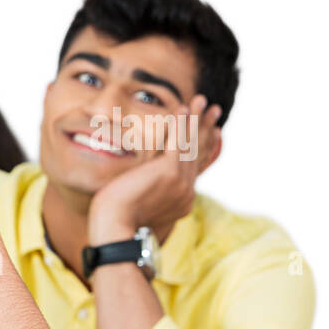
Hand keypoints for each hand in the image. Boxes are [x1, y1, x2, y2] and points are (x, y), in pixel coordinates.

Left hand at [87, 94, 222, 244]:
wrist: (115, 229)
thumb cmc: (117, 221)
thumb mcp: (140, 207)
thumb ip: (150, 195)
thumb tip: (144, 188)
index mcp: (182, 200)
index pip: (196, 167)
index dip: (205, 146)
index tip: (214, 131)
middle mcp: (186, 191)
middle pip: (197, 152)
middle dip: (205, 128)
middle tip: (214, 109)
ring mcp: (179, 181)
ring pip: (189, 144)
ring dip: (195, 119)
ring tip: (199, 100)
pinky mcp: (168, 172)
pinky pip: (177, 142)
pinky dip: (180, 124)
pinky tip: (181, 109)